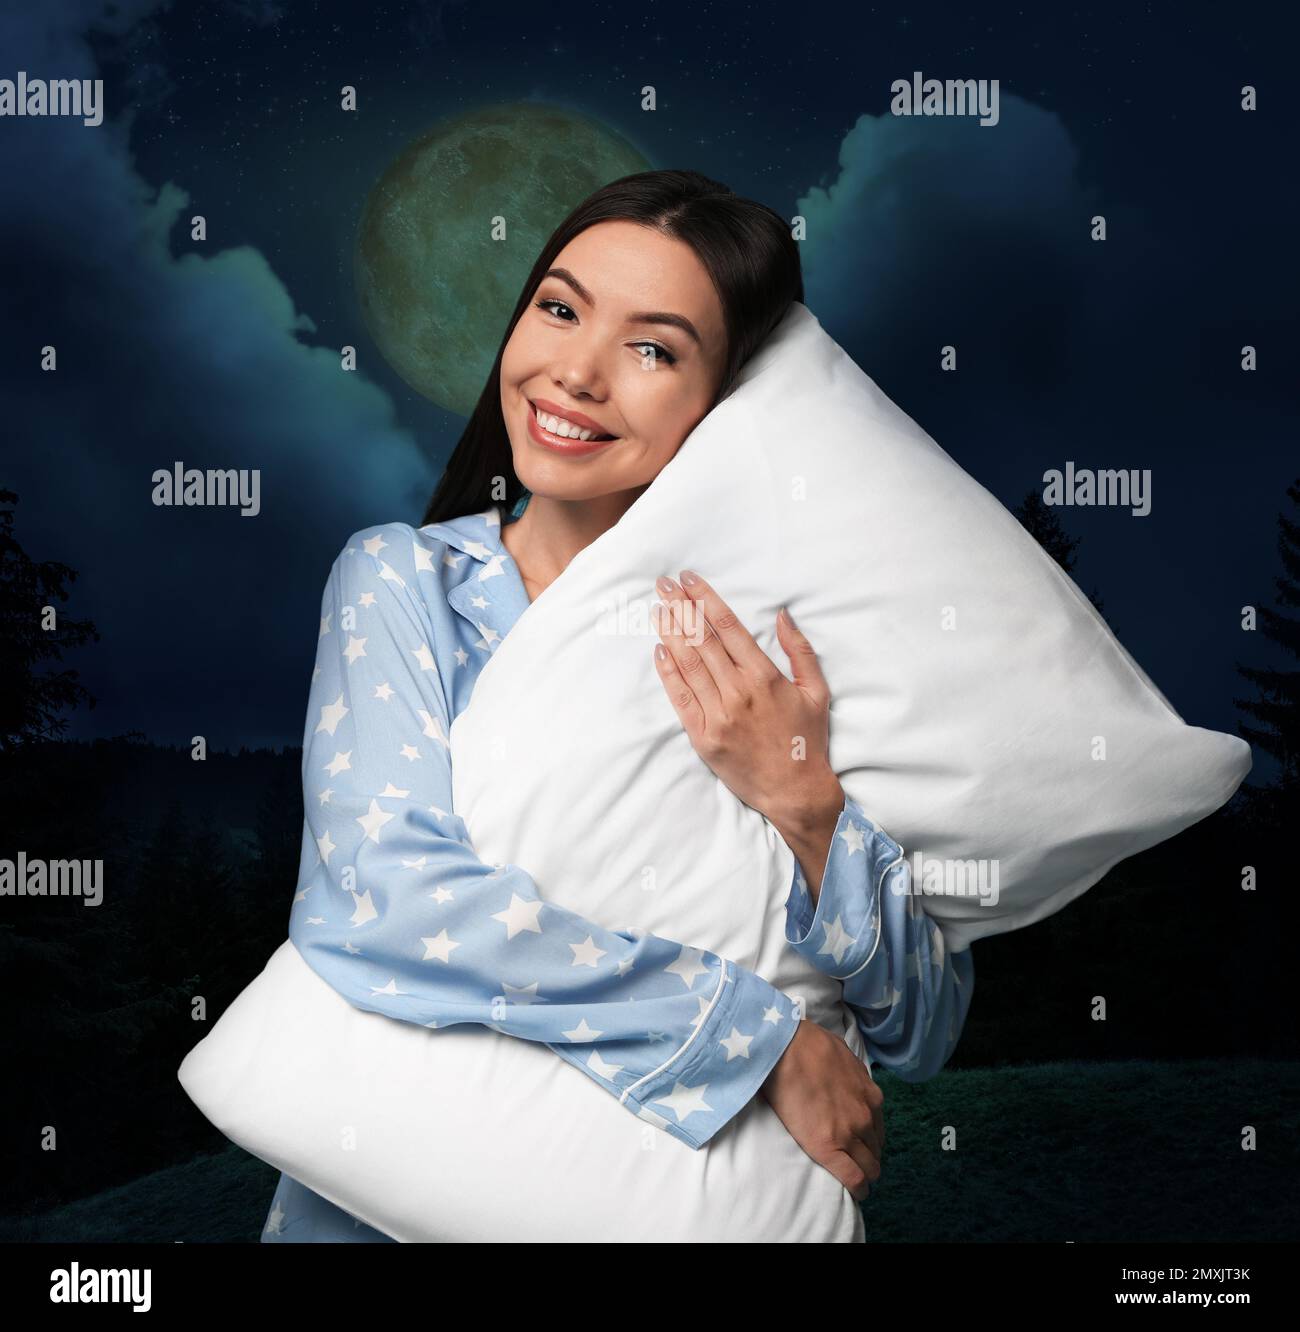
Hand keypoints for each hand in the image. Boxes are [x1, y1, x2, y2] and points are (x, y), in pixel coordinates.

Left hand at [651, 571, 844, 883]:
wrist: (794, 791)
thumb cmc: (808, 739)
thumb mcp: (816, 691)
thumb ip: (799, 650)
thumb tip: (781, 614)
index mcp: (764, 676)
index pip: (727, 627)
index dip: (705, 599)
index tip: (688, 580)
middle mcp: (738, 692)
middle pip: (701, 639)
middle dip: (680, 608)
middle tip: (663, 585)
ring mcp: (717, 715)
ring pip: (687, 664)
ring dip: (669, 632)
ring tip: (657, 609)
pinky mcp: (703, 737)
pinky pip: (679, 698)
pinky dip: (667, 672)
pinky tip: (659, 650)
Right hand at [760, 1020, 883, 1201]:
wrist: (787, 1049)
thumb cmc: (808, 1045)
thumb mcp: (844, 1055)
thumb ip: (853, 1074)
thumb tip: (849, 1078)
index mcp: (870, 1097)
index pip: (878, 1129)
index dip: (871, 1140)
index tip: (864, 1146)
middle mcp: (865, 1117)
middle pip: (876, 1150)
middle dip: (869, 1158)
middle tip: (858, 1163)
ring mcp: (849, 1134)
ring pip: (869, 1167)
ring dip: (865, 1172)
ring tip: (858, 1179)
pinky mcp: (828, 1148)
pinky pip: (853, 1178)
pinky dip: (858, 1188)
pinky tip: (858, 1192)